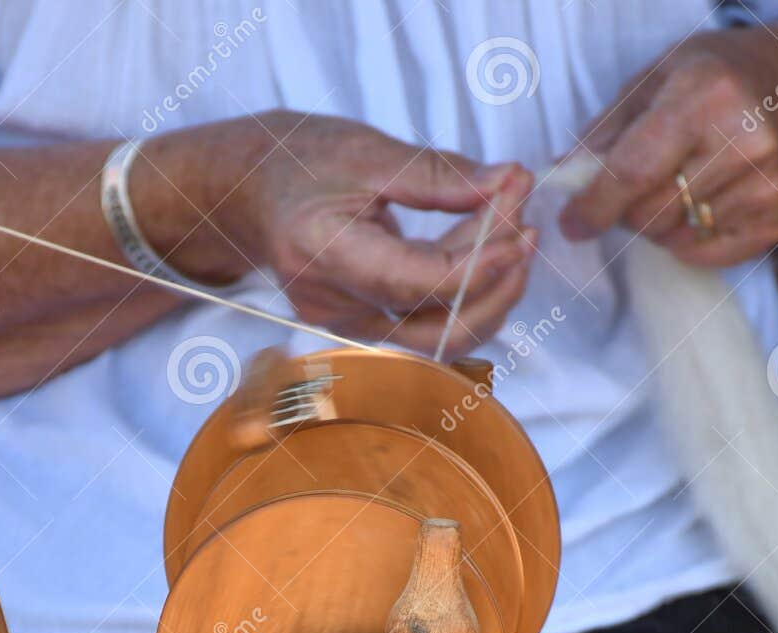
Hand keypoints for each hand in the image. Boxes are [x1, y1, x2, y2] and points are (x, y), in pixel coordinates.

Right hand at [181, 111, 536, 353]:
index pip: (420, 285)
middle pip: (437, 331)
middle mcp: (335, 308)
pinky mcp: (364, 325)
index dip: (481, 264)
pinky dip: (465, 288)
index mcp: (326, 257)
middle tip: (527, 227)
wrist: (250, 193)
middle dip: (496, 286)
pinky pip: (429, 321)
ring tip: (514, 229)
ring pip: (440, 335)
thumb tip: (505, 185)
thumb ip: (438, 176)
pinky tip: (487, 245)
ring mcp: (349, 326)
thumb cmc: (297, 163)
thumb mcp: (367, 151)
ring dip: (489, 290)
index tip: (521, 226)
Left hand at [558, 26, 777, 265]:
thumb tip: (563, 176)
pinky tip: (702, 203)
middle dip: (625, 209)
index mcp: (704, 95)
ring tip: (678, 184)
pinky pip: (703, 254)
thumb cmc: (721, 76)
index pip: (633, 171)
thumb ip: (608, 127)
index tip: (573, 223)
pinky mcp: (775, 219)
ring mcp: (764, 184)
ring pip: (672, 237)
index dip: (593, 205)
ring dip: (657, 222)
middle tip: (636, 186)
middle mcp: (742, 140)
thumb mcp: (660, 75)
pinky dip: (687, 240)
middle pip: (648, 213)